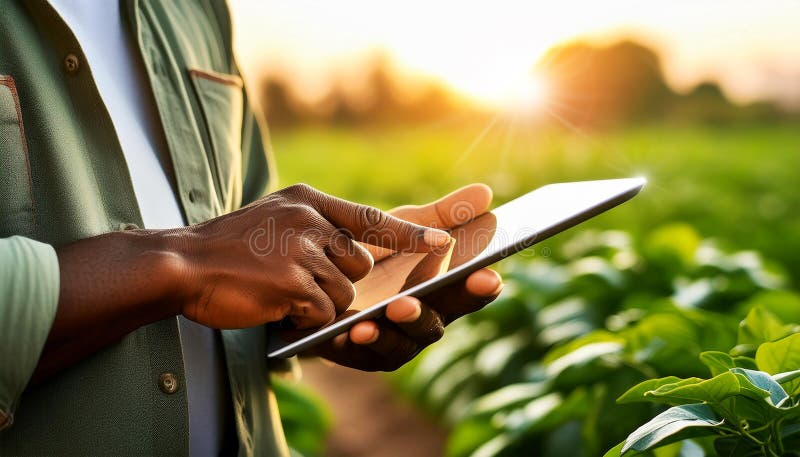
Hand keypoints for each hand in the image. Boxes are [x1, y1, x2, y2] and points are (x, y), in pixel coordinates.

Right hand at [38, 183, 448, 381]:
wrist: (179, 263)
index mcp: (307, 201)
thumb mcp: (274, 216)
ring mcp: (302, 250)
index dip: (409, 234)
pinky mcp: (293, 283)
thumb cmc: (226, 247)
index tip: (443, 242)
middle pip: (359, 264)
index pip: (371, 218)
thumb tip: (356, 250)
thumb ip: (313, 224)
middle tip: (294, 278)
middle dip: (336, 281)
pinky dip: (303, 317)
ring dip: (318, 302)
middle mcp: (310, 220)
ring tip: (278, 289)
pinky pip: (323, 311)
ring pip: (344, 292)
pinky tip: (274, 304)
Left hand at [308, 184, 503, 370]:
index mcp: (438, 293)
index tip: (490, 276)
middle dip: (432, 311)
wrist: (310, 270)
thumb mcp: (400, 228)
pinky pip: (359, 354)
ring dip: (396, 329)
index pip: (468, 293)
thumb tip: (485, 192)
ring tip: (389, 312)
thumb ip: (440, 215)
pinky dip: (361, 343)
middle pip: (436, 322)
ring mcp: (387, 340)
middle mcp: (418, 322)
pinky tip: (355, 330)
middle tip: (416, 300)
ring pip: (401, 344)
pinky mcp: (352, 352)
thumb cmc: (366, 250)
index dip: (480, 287)